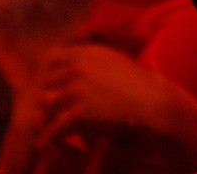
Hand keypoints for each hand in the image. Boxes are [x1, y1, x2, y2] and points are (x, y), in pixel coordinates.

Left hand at [20, 45, 187, 153]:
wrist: (152, 103)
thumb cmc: (139, 85)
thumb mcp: (115, 62)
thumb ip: (93, 61)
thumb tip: (77, 68)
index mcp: (87, 53)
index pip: (52, 58)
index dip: (48, 73)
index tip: (49, 88)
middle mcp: (78, 67)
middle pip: (46, 82)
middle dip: (44, 97)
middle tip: (43, 113)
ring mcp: (76, 88)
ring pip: (47, 104)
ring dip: (45, 117)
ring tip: (43, 129)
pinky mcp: (78, 112)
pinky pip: (55, 126)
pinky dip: (50, 137)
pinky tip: (46, 144)